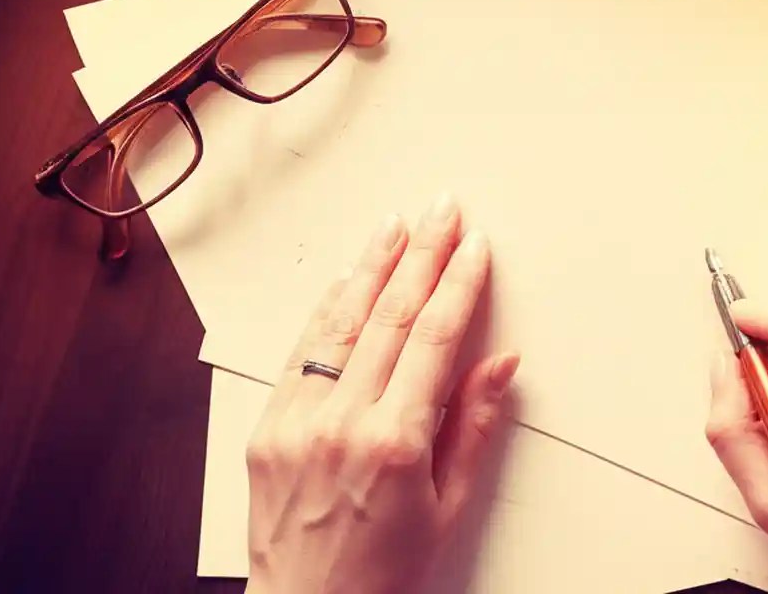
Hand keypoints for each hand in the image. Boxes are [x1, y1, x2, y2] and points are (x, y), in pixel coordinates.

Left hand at [243, 194, 519, 593]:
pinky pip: (302, 353)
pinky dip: (326, 310)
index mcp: (396, 443)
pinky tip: (346, 278)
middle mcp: (342, 422)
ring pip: (341, 323)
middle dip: (422, 254)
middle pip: (391, 316)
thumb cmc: (384, 573)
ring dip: (373, 266)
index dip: (458, 284)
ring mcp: (298, 421)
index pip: (435, 339)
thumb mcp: (449, 507)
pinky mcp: (268, 428)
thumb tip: (499, 364)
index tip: (474, 247)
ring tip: (396, 224)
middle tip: (443, 210)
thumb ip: (473, 427)